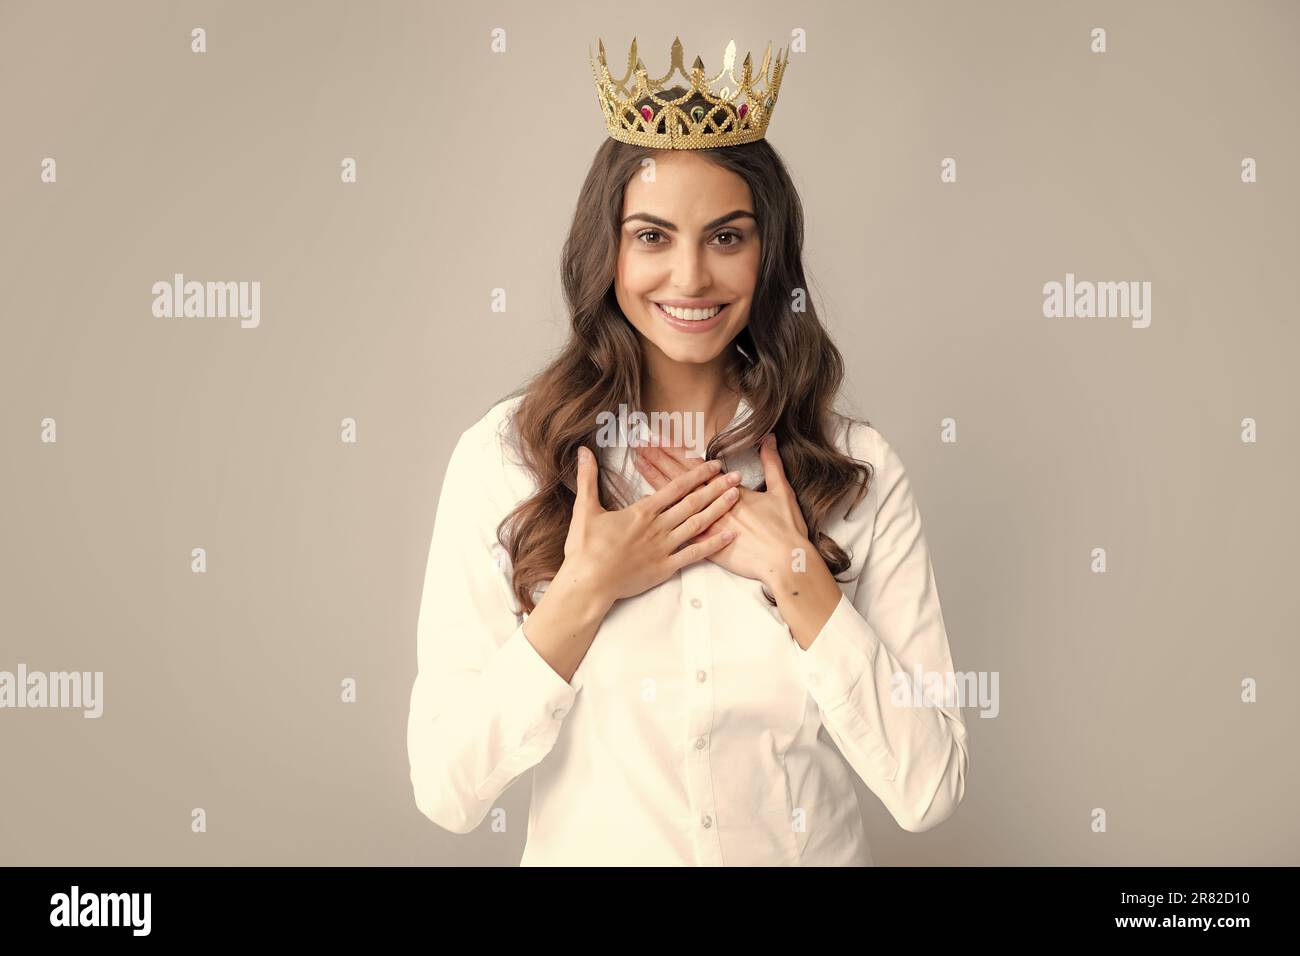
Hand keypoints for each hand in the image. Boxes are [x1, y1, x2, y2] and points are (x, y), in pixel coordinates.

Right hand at [560, 446, 743, 604]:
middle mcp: (658, 526)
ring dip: (719, 509)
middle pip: (693, 502)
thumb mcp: (585, 509)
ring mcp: (664, 547)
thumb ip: (588, 478)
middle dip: (716, 487)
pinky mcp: (665, 567)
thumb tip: (583, 451)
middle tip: (736, 476)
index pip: (676, 487)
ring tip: (736, 496)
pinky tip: (729, 536)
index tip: (713, 465)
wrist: (588, 583)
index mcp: (642, 511)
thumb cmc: (585, 548)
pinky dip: (713, 544)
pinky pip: (694, 554)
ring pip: (698, 524)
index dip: (697, 474)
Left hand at [633, 433, 810, 588]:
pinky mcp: (707, 548)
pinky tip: (647, 511)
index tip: (658, 440)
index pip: (695, 468)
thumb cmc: (786, 528)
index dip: (676, 454)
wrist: (786, 561)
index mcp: (729, 492)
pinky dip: (663, 520)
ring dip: (656, 483)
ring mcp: (708, 528)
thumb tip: (769, 439)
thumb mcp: (782, 491)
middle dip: (658, 462)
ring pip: (675, 503)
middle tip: (639, 446)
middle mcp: (713, 507)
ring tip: (638, 466)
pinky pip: (678, 531)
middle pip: (679, 481)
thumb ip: (772, 463)